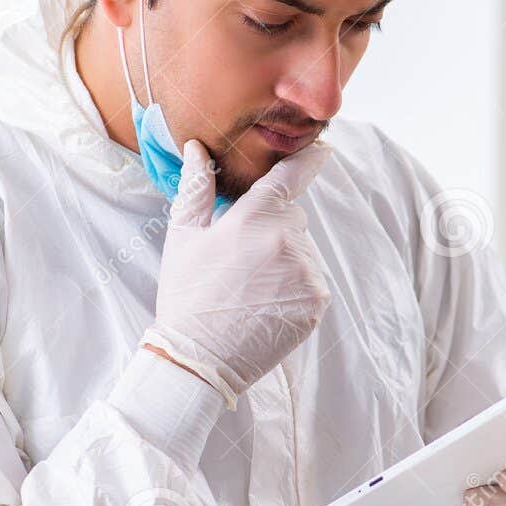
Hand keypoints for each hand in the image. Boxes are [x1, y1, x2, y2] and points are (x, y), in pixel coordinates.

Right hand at [141, 138, 332, 406]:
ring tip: (250, 288)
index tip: (322, 148)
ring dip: (284, 260)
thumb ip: (196, 187)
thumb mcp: (183, 237)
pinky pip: (312, 279)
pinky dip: (295, 287)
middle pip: (292, 217)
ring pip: (302, 250)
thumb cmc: (187, 295)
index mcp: (253, 217)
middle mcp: (286, 240)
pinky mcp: (318, 300)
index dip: (309, 159)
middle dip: (272, 228)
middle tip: (239, 261)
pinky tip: (266, 303)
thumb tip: (197, 148)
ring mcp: (306, 271)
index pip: (291, 176)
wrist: (200, 357)